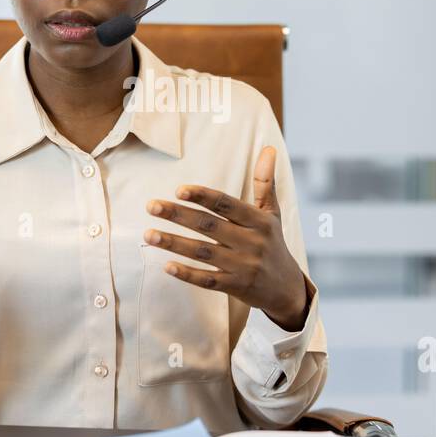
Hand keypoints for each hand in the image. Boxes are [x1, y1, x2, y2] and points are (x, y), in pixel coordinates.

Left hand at [144, 145, 310, 330]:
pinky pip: (208, 280)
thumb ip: (265, 181)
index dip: (203, 196)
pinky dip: (188, 274)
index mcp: (259, 220)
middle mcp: (251, 242)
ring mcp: (243, 266)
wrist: (286, 287)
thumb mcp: (272, 212)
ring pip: (203, 253)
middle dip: (178, 215)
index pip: (226, 205)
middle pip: (209, 226)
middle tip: (151, 206)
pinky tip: (167, 266)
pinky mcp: (236, 287)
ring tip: (149, 235)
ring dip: (174, 243)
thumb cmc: (272, 242)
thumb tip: (269, 149)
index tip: (179, 190)